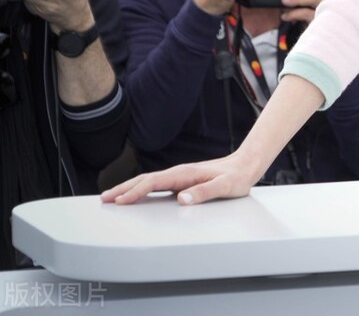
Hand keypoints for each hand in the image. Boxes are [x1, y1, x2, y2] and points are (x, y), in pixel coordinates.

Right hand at [101, 153, 259, 205]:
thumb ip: (204, 192)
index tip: (120, 201)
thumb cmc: (237, 177)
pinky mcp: (181, 181)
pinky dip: (141, 189)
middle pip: (145, 179)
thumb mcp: (225, 186)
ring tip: (111, 197)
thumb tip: (183, 199)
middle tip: (104, 198)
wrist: (246, 165)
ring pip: (148, 181)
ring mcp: (179, 176)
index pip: (153, 182)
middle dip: (123, 188)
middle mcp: (179, 173)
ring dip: (129, 188)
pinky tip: (135, 196)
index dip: (135, 192)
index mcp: (185, 173)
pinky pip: (156, 185)